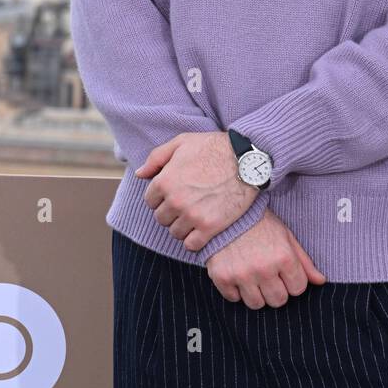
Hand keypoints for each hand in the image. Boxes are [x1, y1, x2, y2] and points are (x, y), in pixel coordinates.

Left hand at [135, 131, 255, 246]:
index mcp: (165, 181)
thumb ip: (156, 157)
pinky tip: (202, 229)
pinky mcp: (210, 227)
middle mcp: (175, 201)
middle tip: (187, 203)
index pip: (150, 201)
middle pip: (162, 218)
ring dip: (183, 226)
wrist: (248, 160)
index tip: (175, 193)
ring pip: (175, 232)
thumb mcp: (183, 142)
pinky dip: (195, 240)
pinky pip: (192, 245)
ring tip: (195, 215)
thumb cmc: (215, 147)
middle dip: (171, 212)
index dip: (162, 196)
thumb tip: (140, 174)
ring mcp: (192, 216)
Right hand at [205, 206, 326, 307]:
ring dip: (257, 294)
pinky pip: (234, 299)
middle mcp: (263, 268)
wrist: (227, 213)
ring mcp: (241, 274)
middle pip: (278, 300)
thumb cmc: (260, 224)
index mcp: (283, 257)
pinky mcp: (222, 277)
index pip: (298, 289)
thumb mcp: (286, 237)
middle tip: (269, 276)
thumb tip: (321, 281)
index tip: (285, 273)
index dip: (293, 281)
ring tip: (253, 277)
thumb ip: (304, 261)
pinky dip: (236, 291)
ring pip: (256, 304)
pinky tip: (237, 276)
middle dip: (277, 291)